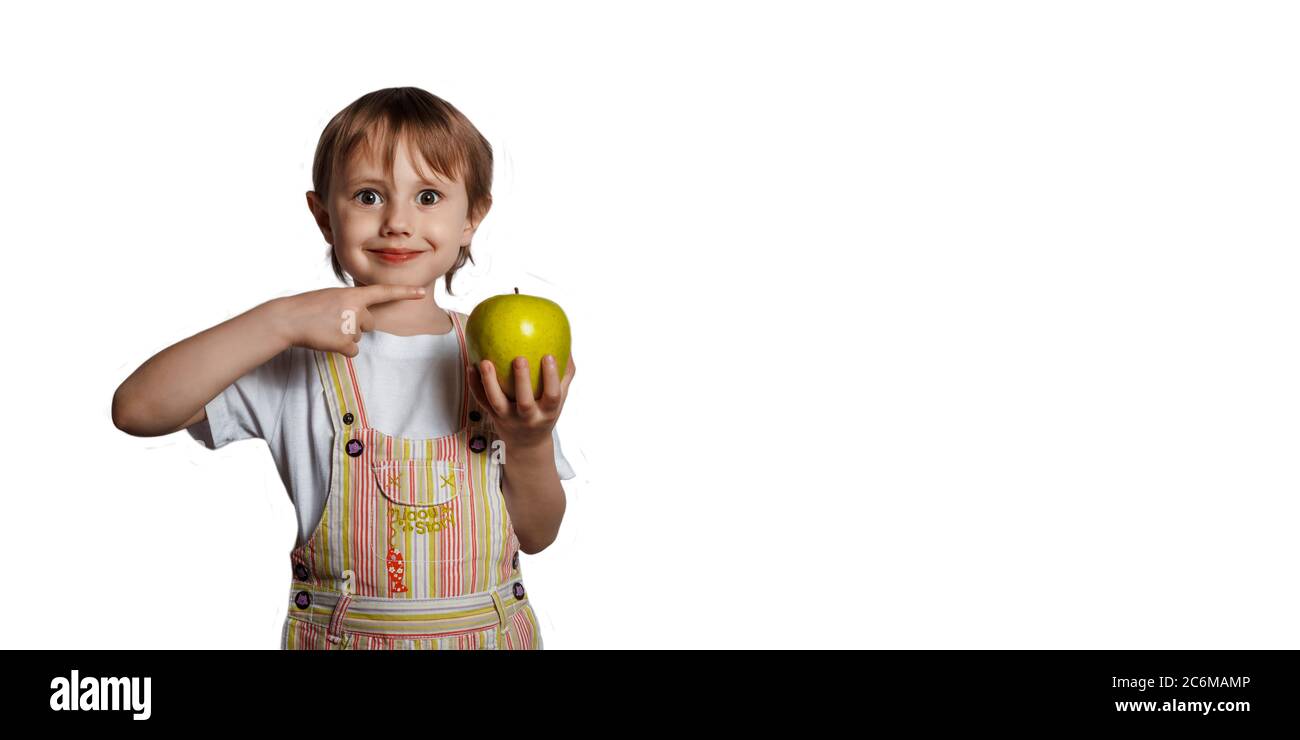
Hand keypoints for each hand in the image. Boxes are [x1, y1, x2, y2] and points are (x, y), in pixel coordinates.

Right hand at [271, 284, 426, 355]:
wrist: (288, 318)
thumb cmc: (308, 307)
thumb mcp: (333, 297)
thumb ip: (351, 304)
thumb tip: (360, 322)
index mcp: (353, 294)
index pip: (383, 292)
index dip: (405, 292)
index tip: (422, 292)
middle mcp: (355, 309)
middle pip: (369, 323)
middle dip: (356, 324)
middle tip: (333, 320)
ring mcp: (350, 326)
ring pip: (358, 337)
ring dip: (344, 336)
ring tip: (325, 327)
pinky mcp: (343, 343)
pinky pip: (352, 351)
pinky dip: (341, 349)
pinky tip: (326, 340)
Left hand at [468, 353, 575, 450]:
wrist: (527, 445)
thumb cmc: (545, 413)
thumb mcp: (560, 399)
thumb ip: (564, 375)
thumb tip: (567, 345)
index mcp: (547, 412)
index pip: (552, 396)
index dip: (551, 377)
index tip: (548, 355)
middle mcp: (528, 418)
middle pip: (525, 402)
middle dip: (522, 381)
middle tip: (519, 358)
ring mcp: (508, 418)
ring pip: (497, 402)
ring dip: (490, 382)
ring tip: (485, 362)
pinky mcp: (493, 416)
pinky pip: (482, 400)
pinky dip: (474, 385)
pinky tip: (471, 366)